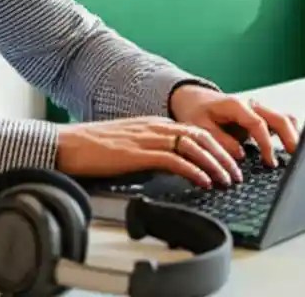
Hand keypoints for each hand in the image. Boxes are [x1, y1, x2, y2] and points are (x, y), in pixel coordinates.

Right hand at [55, 116, 242, 188]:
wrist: (67, 144)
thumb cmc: (91, 148)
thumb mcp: (128, 146)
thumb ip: (148, 151)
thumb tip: (167, 167)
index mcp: (153, 123)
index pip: (194, 131)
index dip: (216, 146)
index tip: (229, 161)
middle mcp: (154, 127)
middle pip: (201, 136)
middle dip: (223, 155)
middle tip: (237, 173)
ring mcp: (147, 138)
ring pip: (193, 146)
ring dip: (215, 165)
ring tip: (227, 180)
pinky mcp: (139, 153)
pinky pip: (175, 160)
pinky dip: (194, 170)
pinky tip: (204, 181)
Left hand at [169, 84, 299, 166]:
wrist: (194, 99)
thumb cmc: (196, 112)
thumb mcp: (200, 127)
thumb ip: (220, 140)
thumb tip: (240, 155)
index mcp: (236, 105)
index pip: (259, 124)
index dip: (266, 144)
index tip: (270, 162)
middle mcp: (251, 105)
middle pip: (280, 118)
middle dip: (291, 138)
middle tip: (297, 158)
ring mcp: (258, 109)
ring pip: (284, 119)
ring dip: (293, 136)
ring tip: (299, 156)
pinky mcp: (260, 116)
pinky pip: (280, 122)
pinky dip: (288, 134)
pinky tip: (291, 149)